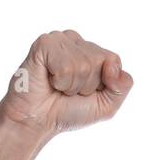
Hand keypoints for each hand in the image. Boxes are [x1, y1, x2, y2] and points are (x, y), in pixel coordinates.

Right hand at [0, 29, 131, 136]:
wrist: (38, 120)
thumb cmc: (68, 111)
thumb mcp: (105, 106)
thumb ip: (121, 88)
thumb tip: (114, 67)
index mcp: (92, 51)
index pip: (114, 61)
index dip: (103, 84)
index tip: (85, 92)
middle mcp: (76, 41)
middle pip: (100, 62)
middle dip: (87, 86)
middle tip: (68, 91)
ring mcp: (59, 39)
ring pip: (83, 65)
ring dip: (72, 86)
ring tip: (58, 87)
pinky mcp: (44, 43)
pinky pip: (66, 66)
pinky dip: (59, 82)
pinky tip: (49, 80)